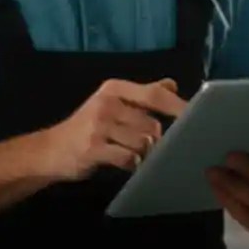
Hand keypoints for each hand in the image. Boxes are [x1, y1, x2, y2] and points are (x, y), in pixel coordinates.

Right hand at [40, 78, 186, 181]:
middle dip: (154, 139)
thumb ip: (143, 94)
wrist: (51, 149)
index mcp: (115, 89)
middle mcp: (107, 103)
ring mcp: (99, 125)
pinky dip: (130, 164)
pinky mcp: (93, 148)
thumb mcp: (112, 103)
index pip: (154, 95)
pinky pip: (128, 158)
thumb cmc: (87, 126)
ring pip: (142, 143)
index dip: (177, 106)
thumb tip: (171, 84)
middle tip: (145, 145)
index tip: (198, 116)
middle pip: (151, 124)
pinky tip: (122, 162)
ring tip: (129, 152)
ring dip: (142, 153)